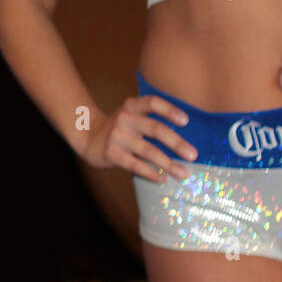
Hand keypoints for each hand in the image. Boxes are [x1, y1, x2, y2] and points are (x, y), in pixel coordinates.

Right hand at [80, 96, 197, 181]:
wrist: (88, 137)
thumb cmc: (120, 129)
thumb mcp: (131, 115)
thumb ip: (152, 121)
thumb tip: (187, 142)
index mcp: (132, 106)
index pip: (153, 103)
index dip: (170, 110)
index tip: (186, 122)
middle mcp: (124, 118)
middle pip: (155, 129)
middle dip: (176, 143)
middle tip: (193, 155)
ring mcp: (116, 136)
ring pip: (147, 150)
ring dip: (168, 163)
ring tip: (184, 174)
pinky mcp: (111, 153)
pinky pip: (135, 165)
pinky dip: (150, 173)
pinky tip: (162, 179)